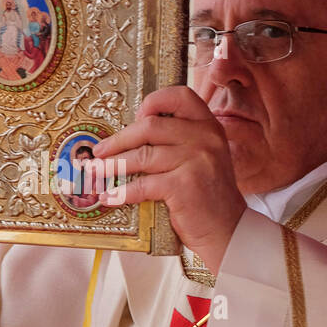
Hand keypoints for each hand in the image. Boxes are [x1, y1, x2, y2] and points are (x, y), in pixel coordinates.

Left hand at [91, 85, 246, 274]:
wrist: (228, 229)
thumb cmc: (208, 195)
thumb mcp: (203, 158)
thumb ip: (179, 141)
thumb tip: (132, 135)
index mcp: (209, 126)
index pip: (180, 96)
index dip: (154, 101)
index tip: (135, 116)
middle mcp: (205, 139)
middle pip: (150, 126)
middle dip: (119, 140)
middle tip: (101, 150)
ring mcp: (196, 161)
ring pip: (142, 156)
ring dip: (114, 166)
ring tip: (98, 172)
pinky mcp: (184, 185)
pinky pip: (143, 184)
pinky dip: (122, 192)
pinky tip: (111, 197)